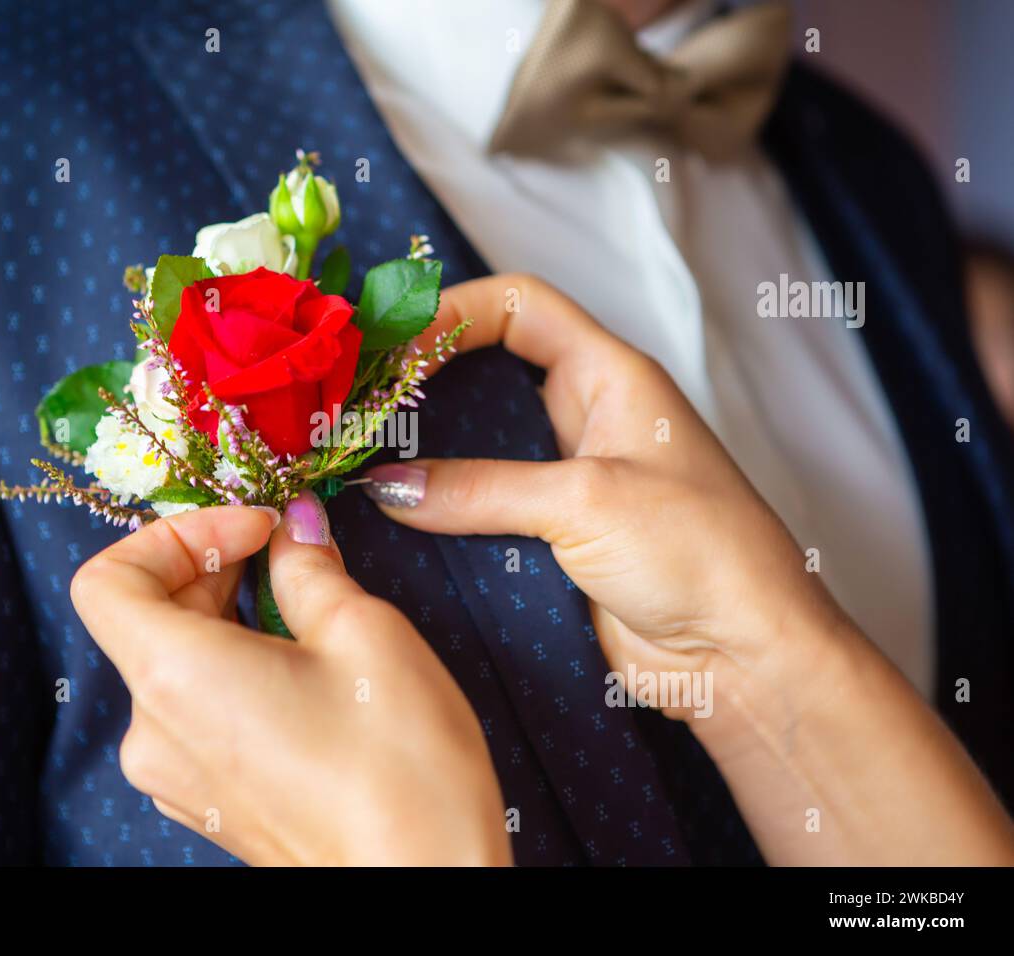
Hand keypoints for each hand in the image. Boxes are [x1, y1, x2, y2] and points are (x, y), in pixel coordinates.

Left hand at [69, 497, 511, 865]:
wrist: (423, 884)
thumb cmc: (399, 770)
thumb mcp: (364, 633)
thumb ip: (309, 568)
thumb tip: (294, 531)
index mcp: (176, 677)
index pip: (108, 580)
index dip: (173, 535)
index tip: (250, 529)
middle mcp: (157, 732)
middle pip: (144, 619)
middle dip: (211, 569)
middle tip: (286, 551)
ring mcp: (178, 776)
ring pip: (175, 666)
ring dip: (229, 620)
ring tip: (307, 615)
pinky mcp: (210, 801)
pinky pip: (198, 713)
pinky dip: (235, 672)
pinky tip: (304, 672)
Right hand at [364, 273, 1013, 864]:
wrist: (743, 659)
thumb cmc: (705, 554)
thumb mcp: (587, 501)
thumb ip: (482, 489)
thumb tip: (390, 484)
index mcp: (610, 377)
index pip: (520, 308)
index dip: (454, 311)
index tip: (391, 342)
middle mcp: (582, 421)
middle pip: (485, 378)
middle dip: (420, 385)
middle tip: (352, 402)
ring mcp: (562, 484)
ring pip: (474, 452)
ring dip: (421, 457)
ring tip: (354, 460)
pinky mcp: (548, 542)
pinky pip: (478, 516)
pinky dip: (436, 518)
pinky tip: (388, 524)